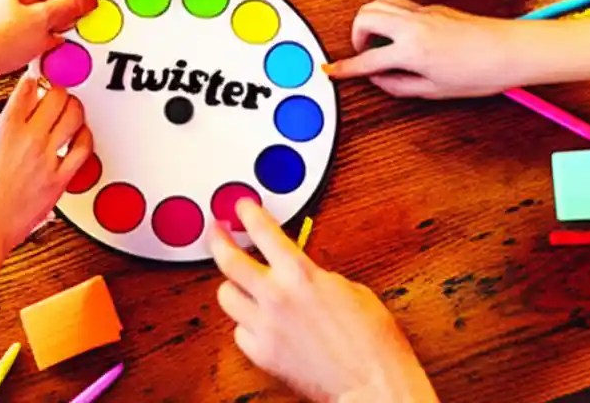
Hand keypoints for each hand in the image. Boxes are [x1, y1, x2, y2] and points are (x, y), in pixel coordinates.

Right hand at [0, 76, 92, 253]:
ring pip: (74, 117)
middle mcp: (30, 140)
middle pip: (57, 96)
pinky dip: (85, 136)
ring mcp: (48, 159)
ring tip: (70, 108)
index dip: (33, 80)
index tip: (35, 80)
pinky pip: (83, 150)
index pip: (29, 88)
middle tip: (55, 93)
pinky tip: (81, 134)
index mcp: (6, 129)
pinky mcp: (60, 179)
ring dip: (74, 107)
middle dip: (56, 90)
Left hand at [210, 200, 437, 402]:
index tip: (241, 206)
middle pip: (228, 260)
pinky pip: (239, 332)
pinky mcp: (263, 354)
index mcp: (301, 274)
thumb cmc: (372, 340)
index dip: (248, 213)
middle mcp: (276, 296)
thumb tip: (299, 274)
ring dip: (231, 287)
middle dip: (219, 240)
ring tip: (238, 283)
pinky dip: (245, 325)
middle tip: (217, 232)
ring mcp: (265, 327)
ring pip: (226, 297)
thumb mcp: (349, 290)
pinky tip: (257, 322)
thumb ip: (315, 277)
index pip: (263, 231)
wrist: (373, 384)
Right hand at [323, 0, 523, 98]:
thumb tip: (380, 80)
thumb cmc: (480, 73)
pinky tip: (402, 36)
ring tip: (380, 41)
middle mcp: (412, 25)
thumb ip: (399, 85)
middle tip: (363, 52)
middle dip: (355, 34)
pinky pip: (399, 4)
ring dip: (370, 19)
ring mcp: (423, 11)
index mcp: (410, 50)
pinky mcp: (433, 7)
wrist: (512, 50)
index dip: (345, 68)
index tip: (331, 70)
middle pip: (364, 16)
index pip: (366, 59)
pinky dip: (390, 16)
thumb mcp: (435, 91)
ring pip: (379, 2)